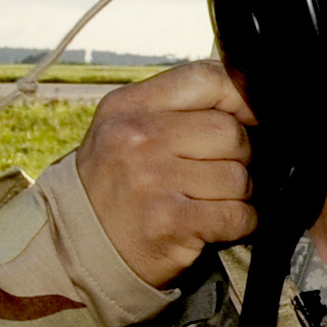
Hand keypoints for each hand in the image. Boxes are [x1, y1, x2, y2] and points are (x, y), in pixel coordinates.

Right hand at [74, 62, 256, 286]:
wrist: (75, 248)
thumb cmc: (117, 185)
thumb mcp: (129, 130)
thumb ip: (181, 107)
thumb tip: (250, 98)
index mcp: (127, 106)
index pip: (206, 79)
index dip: (242, 97)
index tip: (251, 117)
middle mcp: (135, 138)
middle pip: (231, 132)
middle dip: (237, 157)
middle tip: (210, 175)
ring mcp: (151, 180)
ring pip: (238, 176)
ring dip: (235, 194)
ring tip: (203, 202)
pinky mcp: (169, 221)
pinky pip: (237, 214)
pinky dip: (239, 223)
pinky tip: (211, 225)